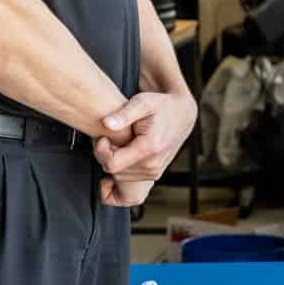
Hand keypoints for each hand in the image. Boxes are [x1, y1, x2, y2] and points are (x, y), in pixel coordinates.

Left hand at [94, 90, 196, 206]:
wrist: (182, 114)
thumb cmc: (161, 106)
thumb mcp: (143, 102)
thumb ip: (124, 114)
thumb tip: (106, 124)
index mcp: (149, 149)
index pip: (111, 164)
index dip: (101, 151)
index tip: (104, 137)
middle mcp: (153, 165)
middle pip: (114, 172)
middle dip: (107, 156)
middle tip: (111, 138)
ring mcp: (154, 172)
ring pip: (119, 177)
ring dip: (114, 162)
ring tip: (121, 143)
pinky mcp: (154, 174)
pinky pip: (129, 182)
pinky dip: (122, 170)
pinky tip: (124, 155)